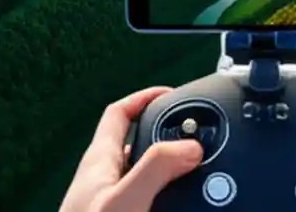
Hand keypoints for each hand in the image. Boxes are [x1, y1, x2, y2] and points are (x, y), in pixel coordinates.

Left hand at [59, 86, 202, 211]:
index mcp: (99, 163)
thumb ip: (155, 168)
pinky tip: (181, 209)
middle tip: (195, 139)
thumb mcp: (124, 201)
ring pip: (143, 178)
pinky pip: (145, 204)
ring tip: (197, 175)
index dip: (144, 98)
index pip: (118, 114)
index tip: (172, 95)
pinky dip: (165, 201)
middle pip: (135, 145)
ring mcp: (107, 206)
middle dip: (165, 139)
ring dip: (169, 174)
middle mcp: (102, 182)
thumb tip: (189, 145)